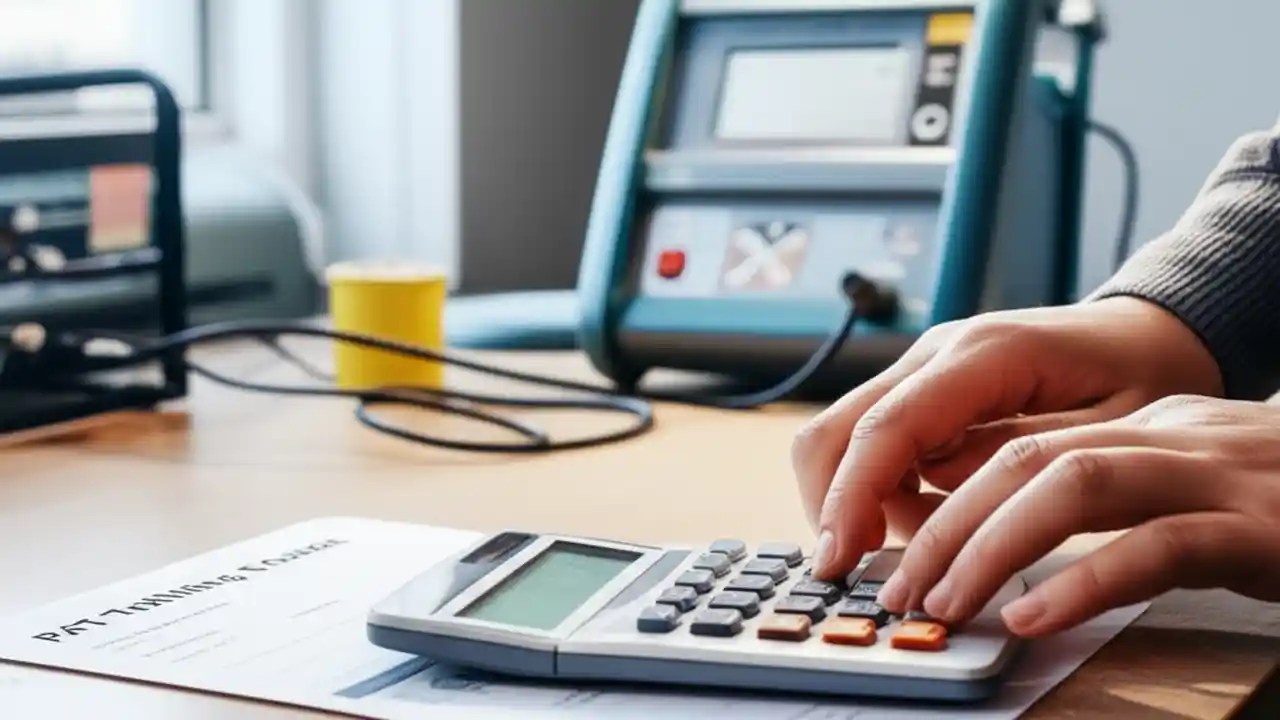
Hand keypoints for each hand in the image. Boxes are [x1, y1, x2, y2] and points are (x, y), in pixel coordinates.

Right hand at [792, 297, 1222, 579]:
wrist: (1146, 334)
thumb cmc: (1141, 378)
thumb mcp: (1111, 432)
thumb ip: (1021, 460)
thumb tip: (938, 492)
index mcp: (984, 354)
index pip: (885, 427)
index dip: (851, 497)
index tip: (839, 561)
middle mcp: (936, 353)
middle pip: (836, 428)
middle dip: (832, 505)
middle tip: (858, 569)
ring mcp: (923, 368)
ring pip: (844, 438)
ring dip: (859, 502)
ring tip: (923, 547)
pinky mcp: (922, 389)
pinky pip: (875, 444)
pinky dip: (882, 491)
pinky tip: (930, 519)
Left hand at [878, 395, 1279, 635]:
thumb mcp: (1187, 488)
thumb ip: (1108, 499)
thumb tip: (1003, 536)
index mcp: (1145, 428)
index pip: (1016, 445)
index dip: (945, 496)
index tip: (898, 549)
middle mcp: (1170, 438)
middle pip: (1025, 460)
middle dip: (946, 524)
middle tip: (901, 587)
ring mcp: (1217, 478)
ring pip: (1073, 486)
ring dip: (991, 546)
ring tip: (945, 602)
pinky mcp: (1258, 530)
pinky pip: (1155, 549)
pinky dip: (1083, 581)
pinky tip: (1034, 617)